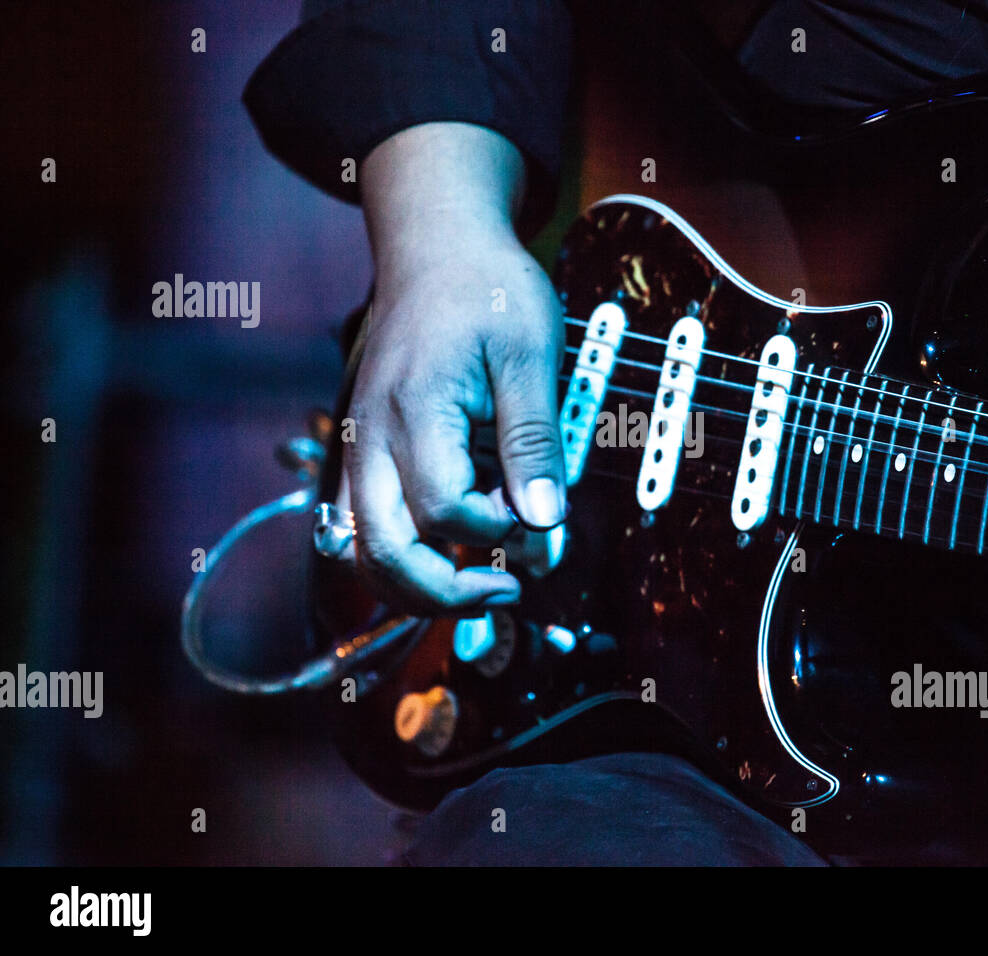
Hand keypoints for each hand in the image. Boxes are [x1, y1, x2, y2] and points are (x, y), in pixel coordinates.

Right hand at [338, 123, 566, 613]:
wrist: (435, 245)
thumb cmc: (486, 289)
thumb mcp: (530, 354)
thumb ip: (534, 441)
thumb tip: (543, 520)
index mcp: (413, 409)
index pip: (445, 507)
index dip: (499, 528)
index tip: (541, 517)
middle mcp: (369, 436)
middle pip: (385, 551)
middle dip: (446, 591)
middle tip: (508, 590)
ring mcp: (356, 445)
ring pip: (362, 550)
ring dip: (417, 586)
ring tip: (479, 585)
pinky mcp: (360, 450)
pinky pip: (361, 525)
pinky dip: (400, 556)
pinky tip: (448, 554)